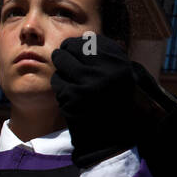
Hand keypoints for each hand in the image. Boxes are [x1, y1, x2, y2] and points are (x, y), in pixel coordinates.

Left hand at [50, 34, 137, 167]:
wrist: (111, 140)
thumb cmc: (115, 105)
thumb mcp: (120, 77)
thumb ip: (105, 56)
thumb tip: (86, 35)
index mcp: (120, 63)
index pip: (90, 40)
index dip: (80, 46)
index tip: (79, 56)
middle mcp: (106, 70)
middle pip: (73, 48)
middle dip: (67, 56)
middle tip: (71, 69)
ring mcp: (88, 83)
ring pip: (61, 63)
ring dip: (63, 72)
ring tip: (73, 83)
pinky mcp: (72, 96)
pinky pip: (57, 82)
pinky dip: (60, 88)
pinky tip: (70, 97)